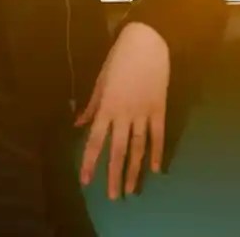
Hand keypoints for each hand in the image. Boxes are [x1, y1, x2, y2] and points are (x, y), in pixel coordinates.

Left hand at [75, 21, 169, 199]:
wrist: (148, 42)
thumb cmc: (119, 59)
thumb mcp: (100, 81)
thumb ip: (91, 106)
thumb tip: (79, 125)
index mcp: (106, 107)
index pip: (95, 141)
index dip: (90, 162)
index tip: (86, 181)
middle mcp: (124, 114)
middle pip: (118, 150)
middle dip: (114, 175)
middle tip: (113, 196)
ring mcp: (143, 113)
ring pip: (138, 147)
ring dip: (134, 170)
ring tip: (131, 189)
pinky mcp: (159, 109)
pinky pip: (158, 135)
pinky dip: (157, 152)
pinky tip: (156, 169)